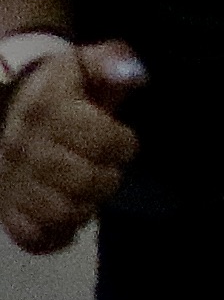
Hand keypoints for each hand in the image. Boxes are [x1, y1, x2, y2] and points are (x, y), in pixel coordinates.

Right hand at [0, 41, 145, 253]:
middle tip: (111, 169)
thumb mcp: (87, 63)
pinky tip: (71, 218)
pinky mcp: (6, 208)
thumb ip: (114, 62)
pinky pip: (32, 236)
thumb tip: (135, 75)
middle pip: (82, 182)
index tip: (125, 143)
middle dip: (109, 178)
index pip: (100, 140)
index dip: (124, 145)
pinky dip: (57, 234)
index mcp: (48, 109)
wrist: (10, 108)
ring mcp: (12, 181)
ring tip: (93, 191)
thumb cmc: (63, 87)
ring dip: (87, 207)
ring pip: (58, 213)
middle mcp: (25, 148)